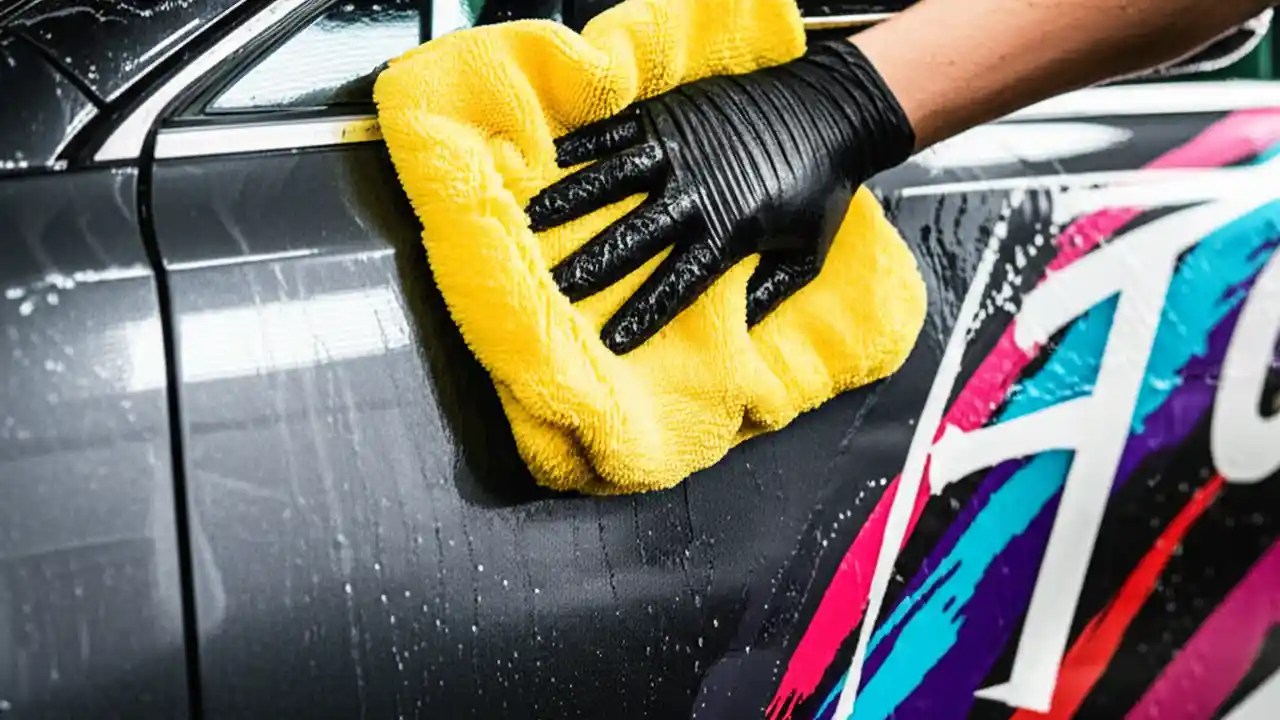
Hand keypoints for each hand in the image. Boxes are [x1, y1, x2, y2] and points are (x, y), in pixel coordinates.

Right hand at [525, 39, 914, 353]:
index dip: (643, 315)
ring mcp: (678, 149)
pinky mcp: (671, 114)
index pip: (676, 285)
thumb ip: (768, 294)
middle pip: (631, 237)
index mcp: (729, 233)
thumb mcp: (807, 254)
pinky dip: (584, 145)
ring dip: (569, 201)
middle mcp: (695, 193)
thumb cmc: (822, 185)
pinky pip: (617, 131)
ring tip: (530, 221)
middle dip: (589, 266)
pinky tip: (553, 160)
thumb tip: (738, 335)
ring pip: (611, 179)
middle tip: (551, 289)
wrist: (833, 107)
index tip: (611, 343)